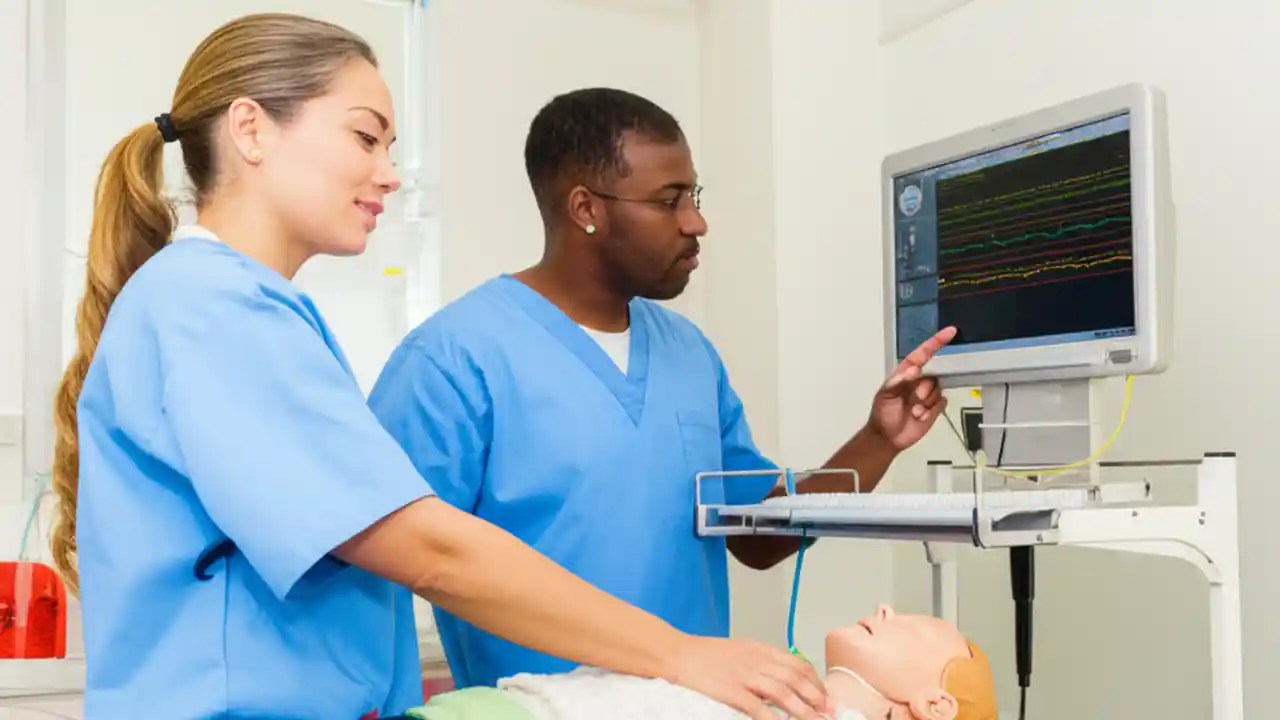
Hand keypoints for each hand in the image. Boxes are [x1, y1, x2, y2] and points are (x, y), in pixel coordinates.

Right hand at [663, 635, 831, 719]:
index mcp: (761, 649)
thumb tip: (786, 677)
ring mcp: (745, 676)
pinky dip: (774, 719)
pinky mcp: (732, 691)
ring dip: (803, 710)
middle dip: (817, 697)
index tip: (826, 696)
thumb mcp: (741, 650)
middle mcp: (758, 660)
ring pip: (784, 694)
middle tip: (829, 712)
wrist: (679, 654)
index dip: (816, 681)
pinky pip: (759, 708)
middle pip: (796, 679)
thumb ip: (763, 661)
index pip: (799, 664)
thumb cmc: (708, 654)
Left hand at [869, 327, 955, 450]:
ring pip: (939, 390)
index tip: (950, 332)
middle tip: (912, 400)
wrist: (888, 437)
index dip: (936, 342)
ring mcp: (928, 394)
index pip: (923, 353)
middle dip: (925, 390)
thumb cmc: (882, 413)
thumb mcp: (885, 396)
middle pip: (934, 376)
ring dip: (927, 402)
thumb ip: (898, 382)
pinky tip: (919, 416)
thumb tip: (914, 369)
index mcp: (906, 373)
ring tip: (914, 411)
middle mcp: (919, 381)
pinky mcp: (935, 407)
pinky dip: (932, 411)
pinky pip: (942, 403)